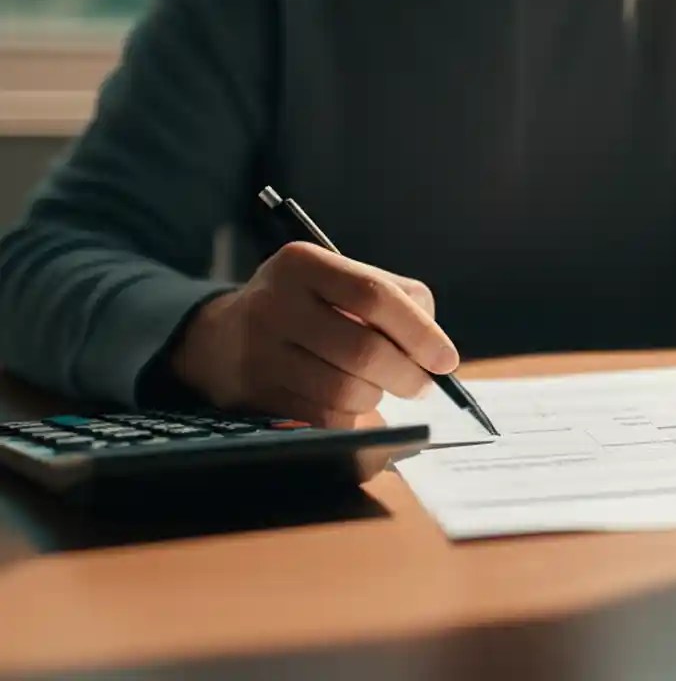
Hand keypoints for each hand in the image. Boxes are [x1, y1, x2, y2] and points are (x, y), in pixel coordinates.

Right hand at [171, 242, 457, 427]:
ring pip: (345, 390)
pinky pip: (323, 418)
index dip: (420, 332)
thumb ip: (398, 299)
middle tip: (422, 385)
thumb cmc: (309, 309)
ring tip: (377, 387)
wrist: (222, 339)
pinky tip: (349, 403)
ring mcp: (259, 351)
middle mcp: (274, 302)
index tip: (446, 360)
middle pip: (364, 350)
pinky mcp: (254, 395)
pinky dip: (350, 417)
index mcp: (302, 263)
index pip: (375, 296)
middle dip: (407, 375)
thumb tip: (435, 346)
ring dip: (376, 396)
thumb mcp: (341, 282)